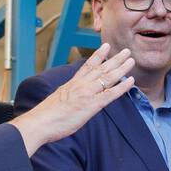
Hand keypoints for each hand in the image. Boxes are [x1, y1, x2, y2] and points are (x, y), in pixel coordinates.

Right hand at [12, 44, 135, 154]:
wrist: (39, 122)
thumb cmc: (45, 116)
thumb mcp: (57, 100)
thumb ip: (67, 97)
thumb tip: (71, 99)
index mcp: (71, 83)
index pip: (87, 66)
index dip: (98, 55)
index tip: (106, 47)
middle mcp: (80, 85)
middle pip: (101, 68)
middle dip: (114, 59)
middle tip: (125, 51)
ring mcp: (86, 94)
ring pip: (107, 77)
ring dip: (121, 68)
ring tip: (130, 59)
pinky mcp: (91, 105)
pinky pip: (110, 94)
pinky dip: (122, 87)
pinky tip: (131, 81)